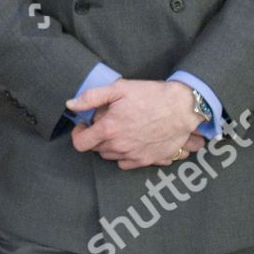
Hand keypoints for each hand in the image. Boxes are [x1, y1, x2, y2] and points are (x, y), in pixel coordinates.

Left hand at [67, 79, 204, 168]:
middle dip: (96, 136)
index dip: (79, 133)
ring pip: (111, 156)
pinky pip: (126, 164)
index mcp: (109, 129)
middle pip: (96, 149)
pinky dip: (124, 155)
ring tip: (120, 130)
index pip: (80, 144)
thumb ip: (92, 97)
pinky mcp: (148, 160)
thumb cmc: (151, 95)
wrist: (182, 108)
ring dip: (110, 146)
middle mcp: (120, 146)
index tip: (84, 125)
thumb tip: (71, 105)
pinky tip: (131, 140)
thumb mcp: (119, 89)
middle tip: (107, 122)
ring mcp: (134, 156)